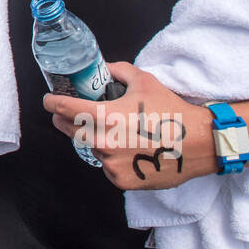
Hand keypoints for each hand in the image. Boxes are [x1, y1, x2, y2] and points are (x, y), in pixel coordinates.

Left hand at [41, 61, 214, 189]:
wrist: (199, 143)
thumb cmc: (172, 112)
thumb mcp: (144, 81)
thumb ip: (118, 70)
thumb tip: (104, 68)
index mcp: (105, 117)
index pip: (64, 110)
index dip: (52, 103)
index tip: (49, 101)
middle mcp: (104, 143)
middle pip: (68, 130)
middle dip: (66, 120)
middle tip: (72, 114)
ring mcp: (111, 164)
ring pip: (89, 148)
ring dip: (93, 139)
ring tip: (114, 131)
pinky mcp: (122, 180)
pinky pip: (106, 166)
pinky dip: (110, 157)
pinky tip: (127, 148)